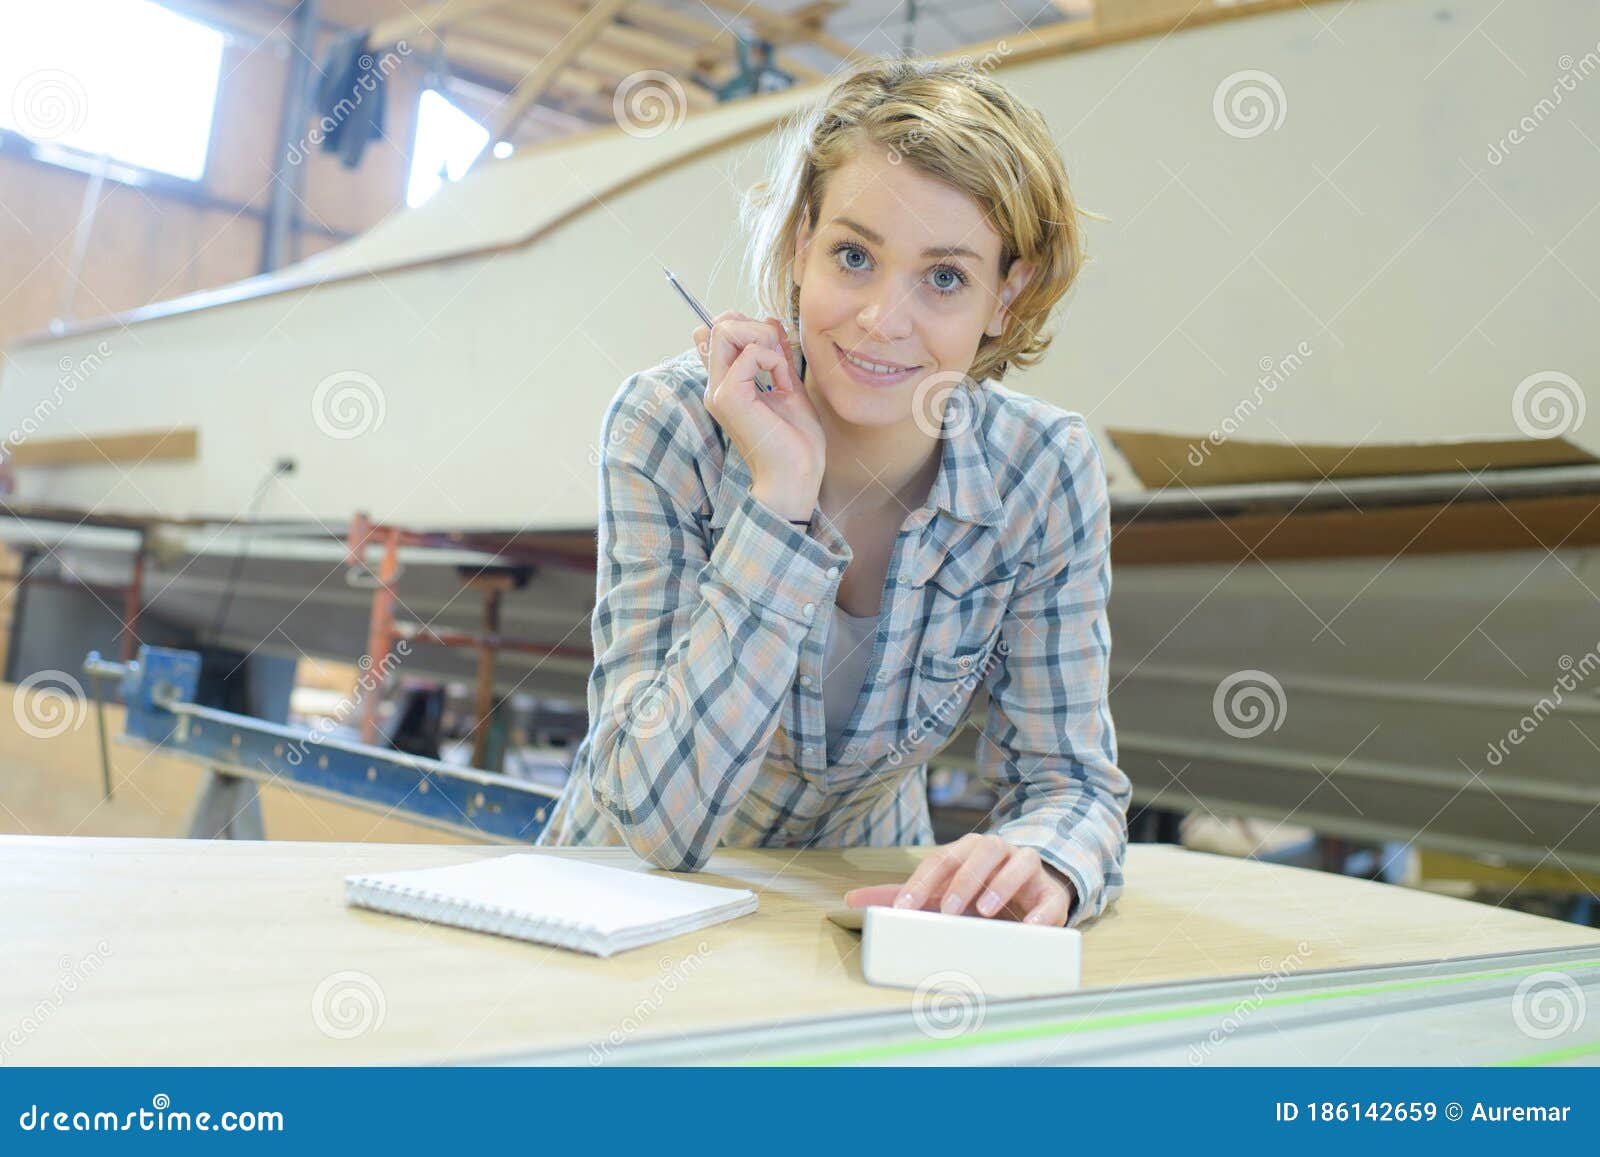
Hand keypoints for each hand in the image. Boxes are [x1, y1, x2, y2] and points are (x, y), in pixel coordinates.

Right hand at [693, 312, 825, 514]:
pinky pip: (751, 353)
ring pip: (725, 330)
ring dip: (762, 338)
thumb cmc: (796, 441)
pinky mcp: (730, 397)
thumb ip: (777, 356)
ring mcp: (720, 392)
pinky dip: (774, 359)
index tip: (773, 347)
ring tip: (780, 367)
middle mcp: (717, 387)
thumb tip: (770, 320)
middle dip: (753, 326)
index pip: (714, 334)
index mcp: (727, 385)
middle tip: (778, 354)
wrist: (797, 476)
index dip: (744, 326)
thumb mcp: (789, 386)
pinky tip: (782, 383)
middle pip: (718, 326)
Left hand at [843, 834, 1076, 926]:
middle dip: (962, 881)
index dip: (921, 883)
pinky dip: (1043, 911)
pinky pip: (1052, 896)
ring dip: (1001, 884)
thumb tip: (850, 899)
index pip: (940, 860)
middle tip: (947, 910)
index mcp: (966, 850)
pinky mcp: (1052, 893)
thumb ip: (900, 896)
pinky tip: (1032, 926)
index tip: (905, 908)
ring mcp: (1027, 868)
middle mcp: (997, 852)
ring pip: (1018, 862)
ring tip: (986, 910)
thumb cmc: (977, 891)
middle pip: (980, 854)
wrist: (1031, 890)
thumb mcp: (940, 892)